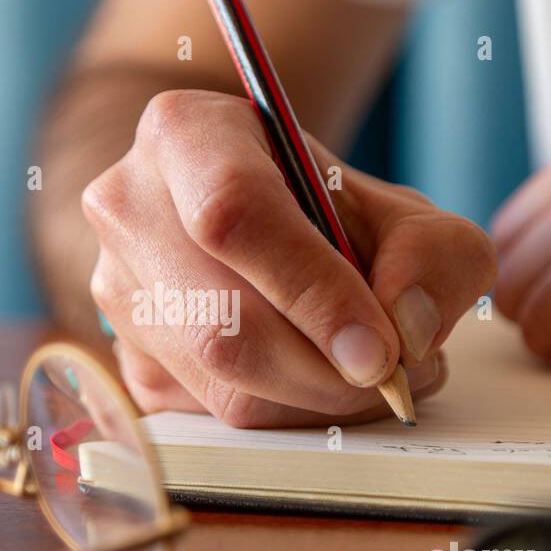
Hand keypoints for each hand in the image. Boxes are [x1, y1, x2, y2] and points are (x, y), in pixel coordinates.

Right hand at [82, 89, 496, 427]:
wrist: (258, 222)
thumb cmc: (327, 211)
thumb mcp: (404, 210)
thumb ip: (433, 256)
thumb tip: (405, 330)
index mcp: (184, 134)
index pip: (234, 217)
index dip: (313, 293)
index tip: (380, 349)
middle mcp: (127, 208)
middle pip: (221, 325)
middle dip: (324, 371)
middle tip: (392, 374)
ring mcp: (117, 291)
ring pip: (219, 383)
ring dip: (315, 399)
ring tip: (367, 373)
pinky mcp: (130, 362)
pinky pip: (214, 417)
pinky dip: (287, 415)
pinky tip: (318, 381)